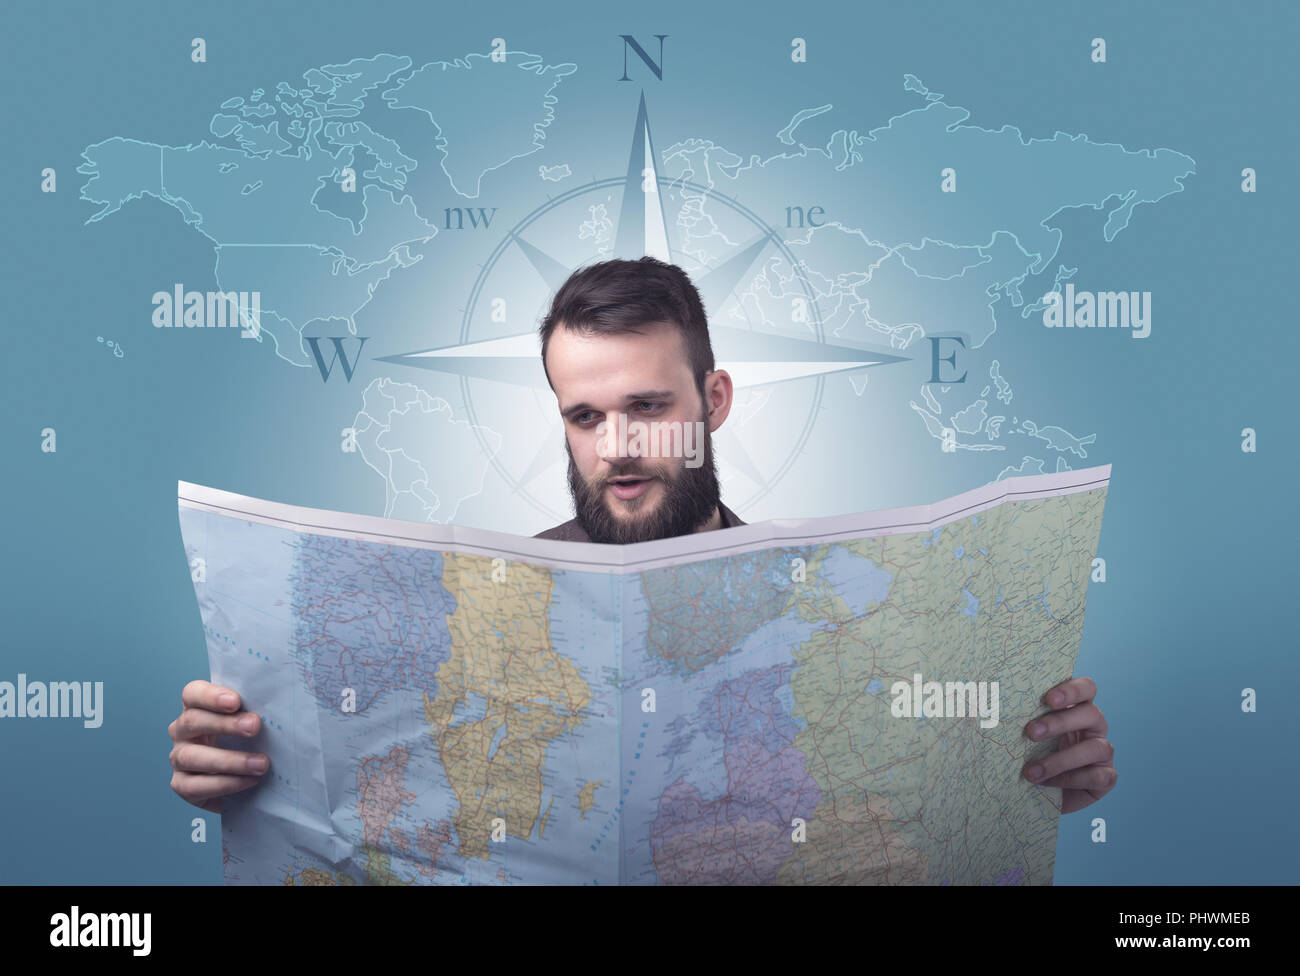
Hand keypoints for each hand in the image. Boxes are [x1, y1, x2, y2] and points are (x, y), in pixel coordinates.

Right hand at [168, 679, 268, 812]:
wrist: (240, 781)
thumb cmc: (247, 741)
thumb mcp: (250, 723)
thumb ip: (255, 713)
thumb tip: (280, 708)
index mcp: (196, 708)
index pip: (193, 694)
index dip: (211, 696)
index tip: (235, 701)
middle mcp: (182, 731)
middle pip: (193, 721)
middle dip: (225, 724)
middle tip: (255, 726)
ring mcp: (178, 758)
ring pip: (192, 757)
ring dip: (229, 760)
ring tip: (261, 763)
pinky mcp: (181, 785)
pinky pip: (196, 786)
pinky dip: (225, 784)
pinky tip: (249, 781)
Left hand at [1022, 676, 1115, 813]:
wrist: (1037, 791)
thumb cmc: (1027, 753)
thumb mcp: (1022, 734)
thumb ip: (1016, 717)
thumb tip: (982, 701)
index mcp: (1076, 707)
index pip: (1086, 688)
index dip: (1071, 690)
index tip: (1047, 699)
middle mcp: (1093, 726)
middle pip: (1091, 713)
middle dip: (1060, 722)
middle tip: (1030, 732)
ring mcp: (1103, 751)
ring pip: (1097, 747)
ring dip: (1062, 758)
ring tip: (1030, 771)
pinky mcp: (1106, 777)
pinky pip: (1098, 775)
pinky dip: (1070, 779)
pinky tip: (1046, 782)